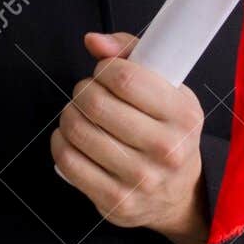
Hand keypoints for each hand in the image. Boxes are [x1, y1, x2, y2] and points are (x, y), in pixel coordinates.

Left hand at [50, 30, 211, 243]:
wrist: (178, 195)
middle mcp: (165, 150)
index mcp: (183, 116)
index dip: (105, 68)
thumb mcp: (166, 88)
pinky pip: (68, 161)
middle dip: (83, 90)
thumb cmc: (166, 131)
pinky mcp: (116, 202)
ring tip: (79, 114)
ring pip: (78, 130)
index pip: (126, 79)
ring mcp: (140, 180)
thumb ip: (131, 53)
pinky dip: (60, 142)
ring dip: (69, 114)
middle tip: (88, 93)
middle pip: (96, 104)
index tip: (105, 72)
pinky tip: (71, 138)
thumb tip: (93, 41)